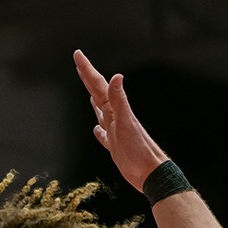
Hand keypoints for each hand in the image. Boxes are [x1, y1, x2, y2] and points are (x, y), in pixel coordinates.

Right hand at [74, 49, 168, 192]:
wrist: (150, 172)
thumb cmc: (139, 149)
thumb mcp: (126, 122)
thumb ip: (119, 100)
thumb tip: (116, 77)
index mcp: (115, 110)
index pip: (98, 85)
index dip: (87, 69)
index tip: (78, 55)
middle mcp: (114, 117)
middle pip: (98, 92)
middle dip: (88, 77)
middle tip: (79, 62)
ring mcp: (114, 130)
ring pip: (100, 110)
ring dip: (93, 99)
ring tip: (88, 90)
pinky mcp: (115, 145)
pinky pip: (103, 134)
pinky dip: (98, 130)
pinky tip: (96, 129)